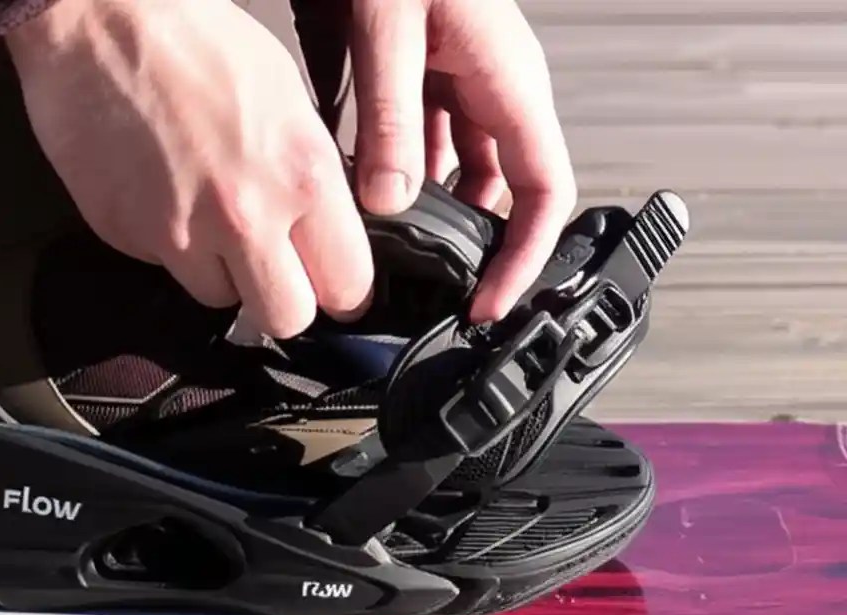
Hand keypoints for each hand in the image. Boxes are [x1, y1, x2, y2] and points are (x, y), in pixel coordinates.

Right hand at [4, 0, 373, 338]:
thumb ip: (312, 177)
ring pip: (220, 299)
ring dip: (222, 273)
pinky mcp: (127, 238)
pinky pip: (165, 269)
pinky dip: (170, 246)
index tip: (335, 283)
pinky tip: (164, 195)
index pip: (348, 285)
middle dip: (285, 299)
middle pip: (286, 319)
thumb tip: (327, 229)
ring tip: (208, 215)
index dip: (343, 288)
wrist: (101, 22)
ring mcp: (180, 235)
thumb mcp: (289, 98)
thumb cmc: (197, 41)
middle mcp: (245, 218)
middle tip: (274, 267)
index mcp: (301, 177)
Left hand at [349, 0, 577, 322]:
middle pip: (496, 188)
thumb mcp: (389, 28)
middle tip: (426, 288)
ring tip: (383, 249)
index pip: (543, 191)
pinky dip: (390, 170)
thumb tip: (391, 201)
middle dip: (467, 240)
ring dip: (421, 208)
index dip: (524, 256)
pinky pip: (413, 138)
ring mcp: (449, 79)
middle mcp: (486, 85)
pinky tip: (353, 190)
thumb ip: (391, 117)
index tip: (490, 303)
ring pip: (450, 168)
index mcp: (506, 79)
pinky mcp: (411, 72)